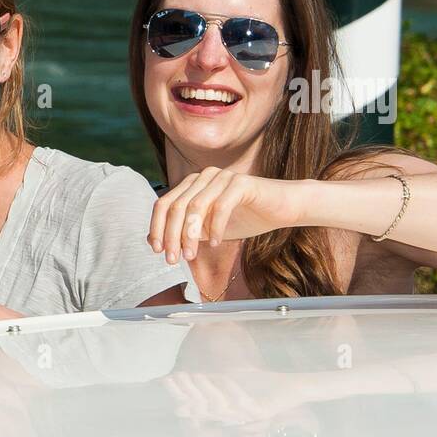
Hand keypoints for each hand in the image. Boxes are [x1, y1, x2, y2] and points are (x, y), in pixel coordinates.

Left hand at [148, 167, 305, 263]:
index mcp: (192, 184)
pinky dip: (215, 228)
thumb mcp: (208, 229)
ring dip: (190, 235)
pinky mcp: (241, 183)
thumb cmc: (246, 217)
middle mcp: (203, 176)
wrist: (283, 208)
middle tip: (174, 260)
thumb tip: (153, 242)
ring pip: (196, 207)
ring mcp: (222, 177)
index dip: (157, 227)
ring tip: (191, 256)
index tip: (158, 251)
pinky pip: (221, 206)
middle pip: (177, 206)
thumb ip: (184, 232)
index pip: (164, 203)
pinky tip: (215, 244)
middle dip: (172, 236)